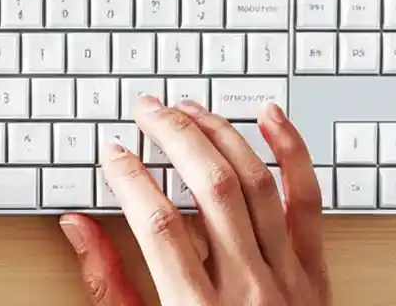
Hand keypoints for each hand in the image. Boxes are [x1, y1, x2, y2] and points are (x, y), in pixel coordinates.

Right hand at [59, 97, 329, 305]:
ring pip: (256, 183)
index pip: (158, 223)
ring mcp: (289, 277)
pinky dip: (292, 152)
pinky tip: (268, 117)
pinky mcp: (316, 271)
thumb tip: (78, 227)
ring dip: (220, 135)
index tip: (114, 153)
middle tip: (147, 110)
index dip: (130, 178)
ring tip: (190, 109)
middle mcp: (249, 289)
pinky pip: (308, 200)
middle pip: (211, 188)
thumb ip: (109, 285)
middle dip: (174, 137)